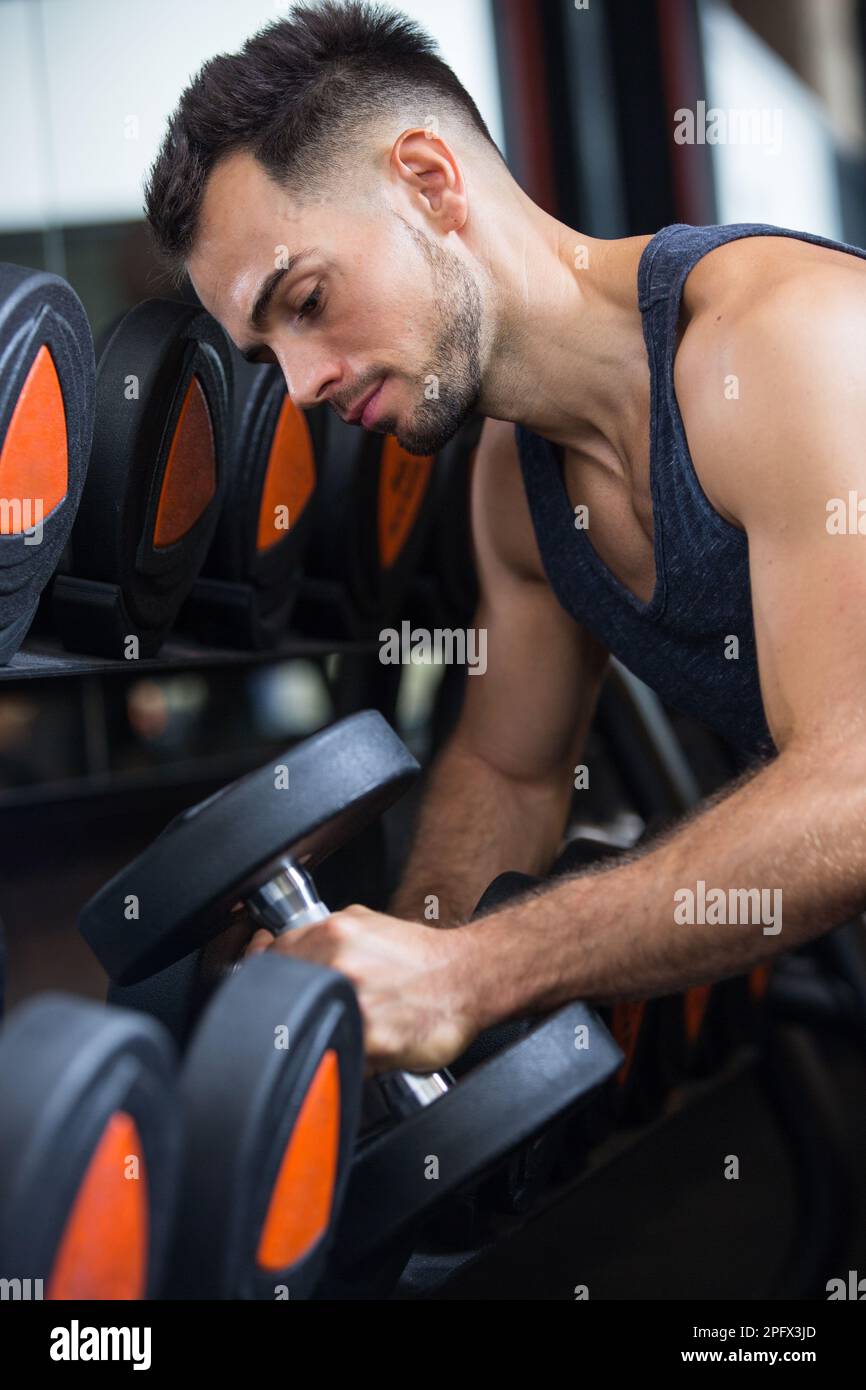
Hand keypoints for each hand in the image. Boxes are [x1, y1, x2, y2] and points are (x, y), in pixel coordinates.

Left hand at [245, 906, 483, 1074]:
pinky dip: (340, 1055)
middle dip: (286, 1009)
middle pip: (280, 996)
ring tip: (333, 1028)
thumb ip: (319, 936)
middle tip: (302, 1014)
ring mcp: (357, 1004)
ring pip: (305, 1028)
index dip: (261, 976)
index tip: (261, 987)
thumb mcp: (364, 924)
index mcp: (334, 934)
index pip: (270, 959)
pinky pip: (337, 1056)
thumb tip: (272, 945)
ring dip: (312, 1033)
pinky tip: (355, 1046)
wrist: (469, 977)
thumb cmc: (420, 957)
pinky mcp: (373, 1041)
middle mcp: (341, 966)